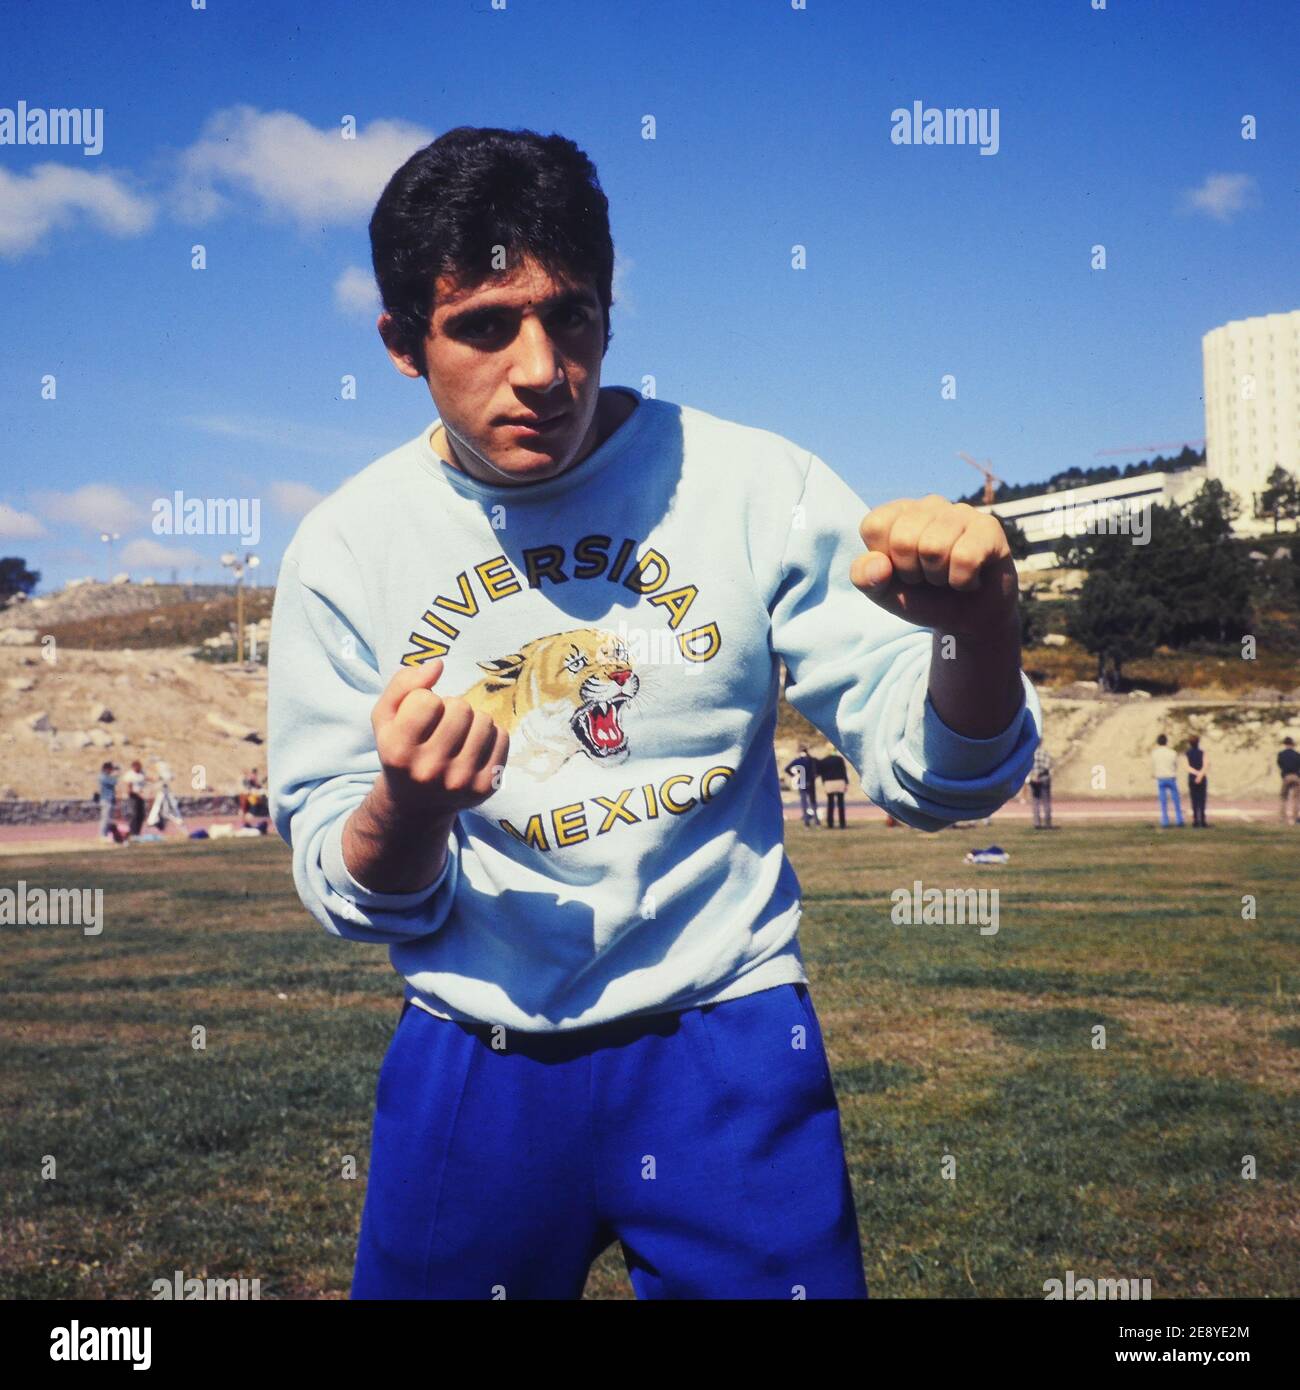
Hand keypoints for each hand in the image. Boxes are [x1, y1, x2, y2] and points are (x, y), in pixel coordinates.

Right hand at [371, 658, 509, 816]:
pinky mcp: (486, 786)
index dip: (425, 699)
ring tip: (458, 735)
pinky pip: (502, 737)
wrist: (416, 803)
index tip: (420, 716)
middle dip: (452, 707)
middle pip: (460, 708)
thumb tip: (437, 664)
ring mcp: (460, 782)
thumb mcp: (386, 717)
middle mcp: (429, 771)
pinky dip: (490, 734)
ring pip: (484, 720)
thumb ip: (403, 684)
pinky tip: (473, 747)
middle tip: (442, 725)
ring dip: (473, 720)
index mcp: (398, 752)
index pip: (427, 701)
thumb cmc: (401, 748)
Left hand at [850, 494, 1019, 638]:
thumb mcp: (884, 593)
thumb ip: (865, 578)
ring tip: (948, 576)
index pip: (874, 526)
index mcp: (897, 514)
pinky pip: (966, 557)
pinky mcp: (989, 527)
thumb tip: (878, 564)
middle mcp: (928, 505)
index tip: (900, 570)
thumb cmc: (923, 598)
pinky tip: (970, 579)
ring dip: (939, 578)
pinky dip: (963, 582)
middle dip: (913, 573)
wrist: (968, 620)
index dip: (885, 561)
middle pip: (904, 540)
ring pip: (934, 548)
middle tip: (927, 577)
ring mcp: (960, 512)